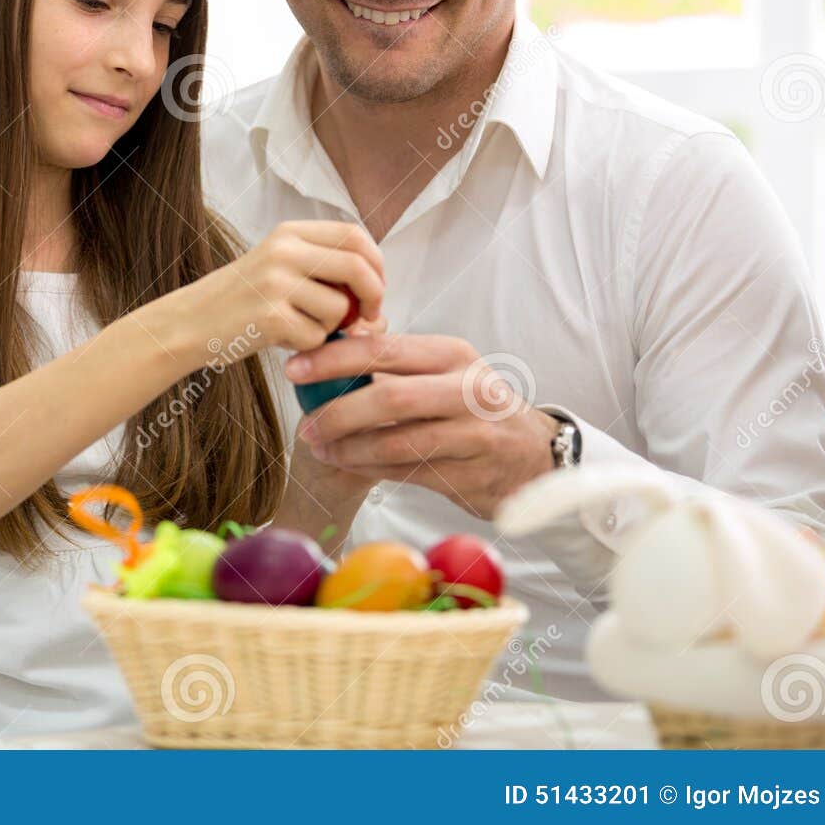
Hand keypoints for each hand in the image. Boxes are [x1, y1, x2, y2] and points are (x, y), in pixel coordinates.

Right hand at [175, 221, 384, 358]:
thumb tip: (380, 315)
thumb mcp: (280, 271)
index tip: (374, 288)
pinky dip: (308, 345)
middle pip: (357, 267)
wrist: (190, 322)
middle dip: (372, 296)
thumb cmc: (241, 302)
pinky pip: (316, 336)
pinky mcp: (270, 316)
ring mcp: (275, 282)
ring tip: (300, 327)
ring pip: (339, 308)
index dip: (376, 264)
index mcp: (289, 233)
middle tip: (366, 318)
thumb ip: (327, 279)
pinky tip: (282, 339)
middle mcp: (283, 250)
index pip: (354, 235)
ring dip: (331, 327)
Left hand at [285, 333, 557, 519]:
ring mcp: (475, 435)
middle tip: (305, 425)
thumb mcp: (442, 371)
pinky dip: (372, 470)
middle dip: (336, 413)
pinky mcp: (472, 476)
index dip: (332, 358)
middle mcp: (468, 390)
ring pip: (397, 443)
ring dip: (349, 449)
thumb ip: (391, 362)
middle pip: (388, 398)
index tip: (294, 368)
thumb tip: (324, 348)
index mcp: (452, 354)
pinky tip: (349, 465)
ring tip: (321, 449)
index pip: (383, 349)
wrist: (531, 455)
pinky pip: (408, 473)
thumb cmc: (469, 407)